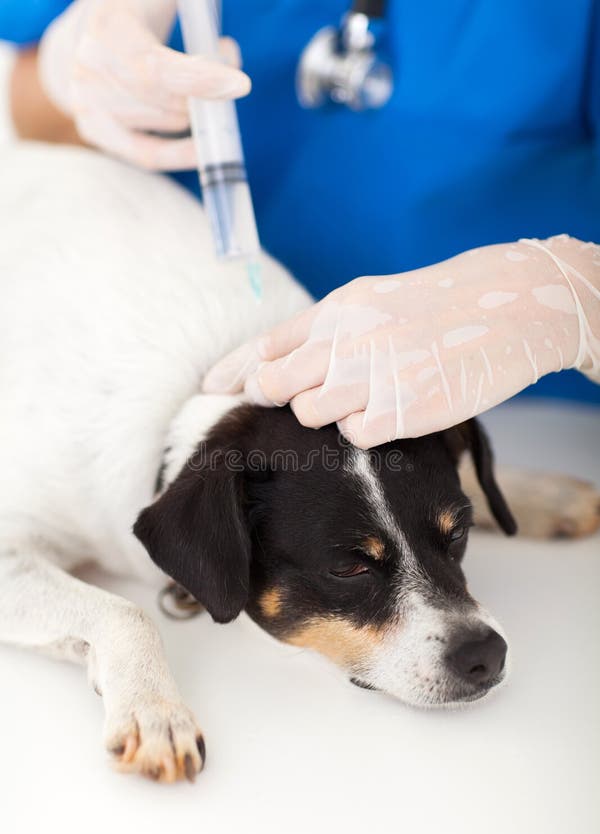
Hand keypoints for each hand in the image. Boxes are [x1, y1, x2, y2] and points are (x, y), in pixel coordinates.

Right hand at [38, 0, 249, 169]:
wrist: (88, 32)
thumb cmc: (138, 9)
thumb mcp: (159, 0)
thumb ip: (194, 10)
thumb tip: (227, 48)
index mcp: (107, 25)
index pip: (156, 68)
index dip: (201, 79)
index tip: (240, 84)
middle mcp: (89, 65)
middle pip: (168, 101)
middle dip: (206, 93)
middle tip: (227, 74)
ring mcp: (87, 101)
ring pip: (168, 122)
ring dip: (197, 108)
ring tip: (201, 82)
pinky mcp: (94, 128)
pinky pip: (146, 153)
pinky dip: (180, 154)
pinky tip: (202, 148)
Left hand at [203, 236, 599, 447]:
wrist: (508, 308)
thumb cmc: (438, 305)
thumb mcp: (372, 300)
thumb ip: (324, 327)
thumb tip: (275, 353)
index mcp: (336, 310)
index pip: (265, 346)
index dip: (232, 371)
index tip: (208, 388)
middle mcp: (346, 341)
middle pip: (274, 384)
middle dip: (269, 398)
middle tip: (279, 407)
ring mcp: (372, 377)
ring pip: (309, 413)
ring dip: (322, 413)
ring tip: (357, 400)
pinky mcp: (401, 411)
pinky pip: (354, 435)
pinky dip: (362, 430)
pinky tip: (385, 414)